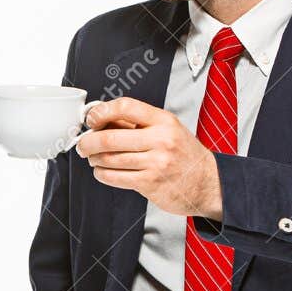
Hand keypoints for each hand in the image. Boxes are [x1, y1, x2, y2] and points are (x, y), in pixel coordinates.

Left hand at [75, 96, 223, 217]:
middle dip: (88, 142)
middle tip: (82, 144)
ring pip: (110, 159)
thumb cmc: (184, 154)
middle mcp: (160, 140)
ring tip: (93, 158)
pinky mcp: (151, 183)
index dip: (102, 111)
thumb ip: (138, 124)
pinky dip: (102, 174)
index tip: (92, 119)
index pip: (126, 107)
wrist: (208, 183)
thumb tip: (102, 119)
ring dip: (94, 159)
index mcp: (163, 120)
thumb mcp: (168, 129)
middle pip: (110, 137)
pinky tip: (102, 172)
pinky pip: (116, 177)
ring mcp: (156, 163)